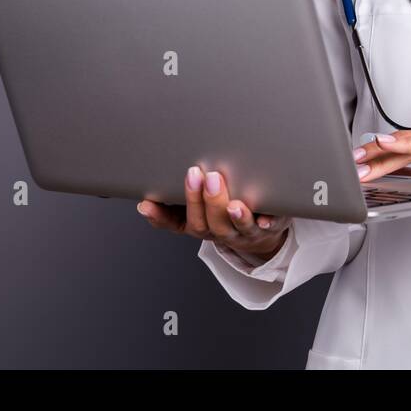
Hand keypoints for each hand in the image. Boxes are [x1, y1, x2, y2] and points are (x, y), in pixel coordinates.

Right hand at [137, 165, 289, 259]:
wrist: (260, 234)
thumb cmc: (223, 214)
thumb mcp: (196, 211)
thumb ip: (174, 203)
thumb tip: (144, 200)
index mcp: (199, 226)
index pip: (176, 223)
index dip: (160, 216)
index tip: (147, 202)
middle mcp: (219, 232)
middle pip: (207, 224)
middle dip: (202, 201)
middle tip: (201, 175)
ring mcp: (243, 232)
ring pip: (236, 228)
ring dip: (233, 215)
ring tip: (231, 202)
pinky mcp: (267, 227)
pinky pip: (267, 228)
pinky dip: (266, 223)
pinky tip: (265, 218)